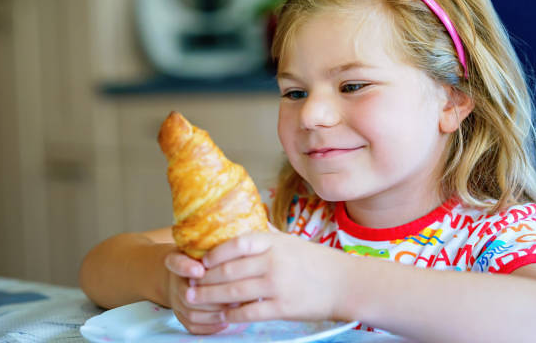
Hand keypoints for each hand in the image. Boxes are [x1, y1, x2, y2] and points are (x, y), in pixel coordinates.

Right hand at [164, 250, 228, 333]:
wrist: (183, 271)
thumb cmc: (201, 255)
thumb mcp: (205, 246)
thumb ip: (216, 248)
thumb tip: (238, 252)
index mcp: (176, 258)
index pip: (176, 263)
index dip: (186, 268)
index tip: (200, 270)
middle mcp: (173, 281)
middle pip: (187, 294)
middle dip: (211, 297)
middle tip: (234, 294)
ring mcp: (175, 300)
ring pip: (191, 312)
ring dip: (213, 313)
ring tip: (235, 308)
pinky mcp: (180, 315)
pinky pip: (192, 325)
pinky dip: (209, 326)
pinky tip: (225, 322)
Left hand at [188, 231, 347, 323]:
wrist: (346, 284)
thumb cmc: (317, 261)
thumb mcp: (292, 241)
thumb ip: (268, 234)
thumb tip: (247, 219)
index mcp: (274, 243)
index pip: (236, 243)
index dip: (214, 252)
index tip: (201, 260)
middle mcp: (273, 262)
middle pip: (229, 270)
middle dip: (205, 278)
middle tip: (189, 284)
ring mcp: (277, 286)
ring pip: (234, 291)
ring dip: (211, 297)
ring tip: (195, 300)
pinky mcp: (283, 308)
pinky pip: (250, 312)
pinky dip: (232, 315)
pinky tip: (223, 316)